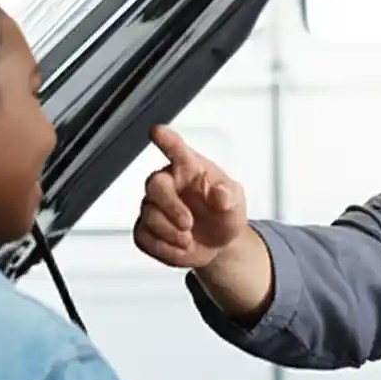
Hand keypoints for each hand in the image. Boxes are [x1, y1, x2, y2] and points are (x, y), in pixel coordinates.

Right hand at [133, 125, 247, 268]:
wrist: (218, 245)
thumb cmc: (224, 214)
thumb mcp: (236, 205)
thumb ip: (230, 197)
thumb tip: (221, 193)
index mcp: (189, 168)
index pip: (176, 149)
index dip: (166, 140)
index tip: (157, 131)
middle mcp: (167, 183)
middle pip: (155, 185)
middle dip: (171, 207)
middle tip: (188, 224)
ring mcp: (152, 205)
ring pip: (150, 216)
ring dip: (172, 234)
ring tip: (189, 239)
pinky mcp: (144, 228)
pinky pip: (144, 237)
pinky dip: (165, 248)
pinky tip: (180, 247)